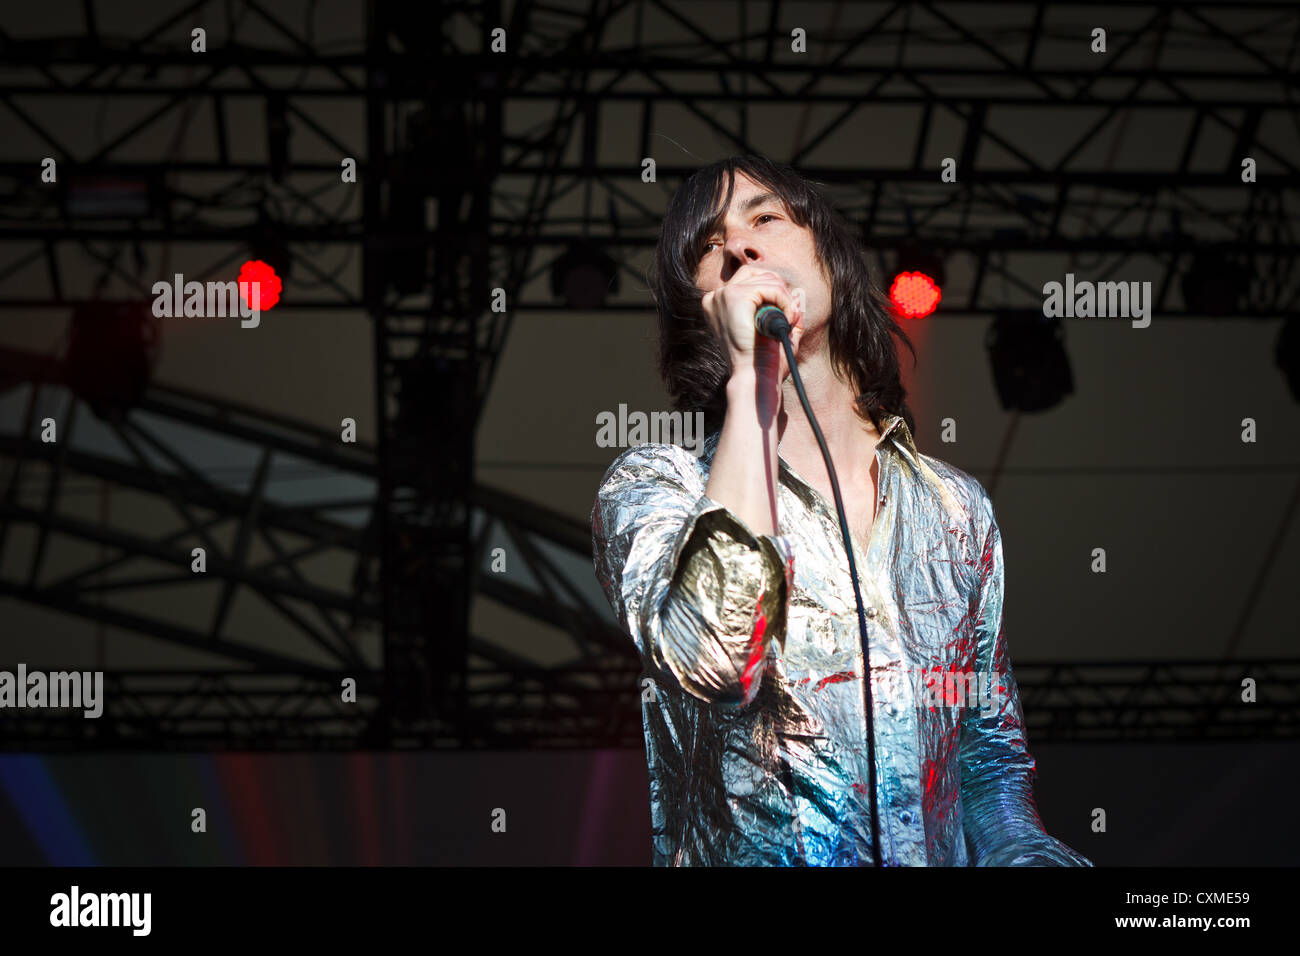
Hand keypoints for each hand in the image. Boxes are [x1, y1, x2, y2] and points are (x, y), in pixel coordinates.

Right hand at [699, 264, 805, 384]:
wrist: (754, 378)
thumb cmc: (763, 363)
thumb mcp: (776, 333)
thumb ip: (785, 312)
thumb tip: (798, 294)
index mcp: (718, 306)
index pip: (749, 280)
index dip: (773, 294)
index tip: (783, 317)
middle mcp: (715, 298)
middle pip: (757, 273)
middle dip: (779, 292)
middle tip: (788, 318)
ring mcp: (722, 296)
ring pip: (766, 278)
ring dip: (784, 299)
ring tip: (787, 321)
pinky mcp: (734, 297)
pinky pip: (770, 287)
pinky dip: (784, 301)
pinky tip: (786, 319)